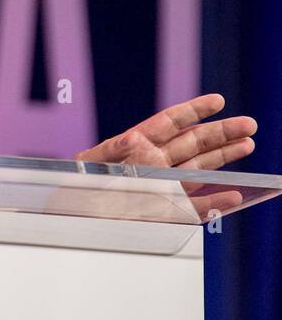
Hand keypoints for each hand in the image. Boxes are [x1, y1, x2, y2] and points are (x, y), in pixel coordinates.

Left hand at [74, 93, 256, 219]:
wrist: (70, 219)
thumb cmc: (74, 189)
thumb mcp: (88, 165)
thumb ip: (111, 151)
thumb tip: (134, 138)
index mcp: (136, 145)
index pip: (170, 122)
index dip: (194, 111)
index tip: (218, 101)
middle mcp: (153, 162)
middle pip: (193, 142)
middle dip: (221, 132)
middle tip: (249, 123)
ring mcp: (162, 184)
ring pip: (199, 167)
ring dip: (224, 158)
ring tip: (248, 144)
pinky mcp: (164, 210)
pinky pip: (194, 205)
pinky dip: (215, 202)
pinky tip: (234, 195)